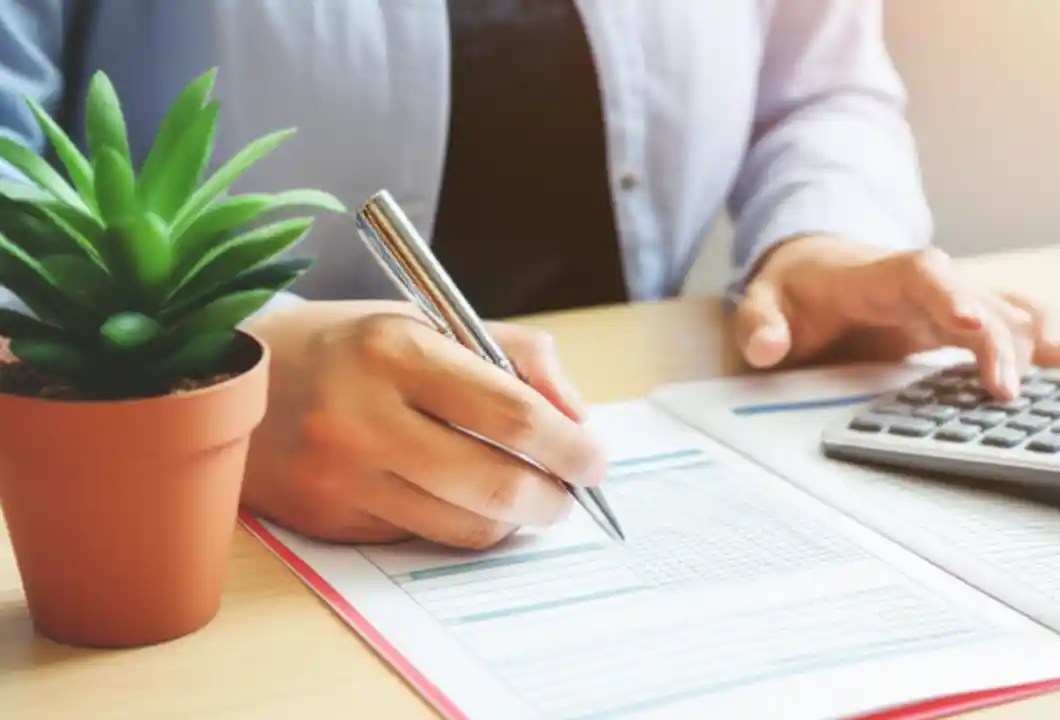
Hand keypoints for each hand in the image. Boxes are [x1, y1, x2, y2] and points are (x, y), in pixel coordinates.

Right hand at [242, 301, 605, 548]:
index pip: (512, 415)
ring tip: (526, 495)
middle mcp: (362, 417)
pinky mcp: (328, 520)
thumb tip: (575, 416)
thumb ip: (515, 356)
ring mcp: (341, 477)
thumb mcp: (428, 320)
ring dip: (514, 519)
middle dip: (555, 497)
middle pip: (496, 484)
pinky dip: (461, 524)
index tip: (596, 458)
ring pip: (466, 525)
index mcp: (394, 351)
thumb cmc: (350, 345)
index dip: (570, 446)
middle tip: (572, 492)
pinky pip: (422, 536)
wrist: (233, 378)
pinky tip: (463, 498)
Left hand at [734, 235, 1059, 399]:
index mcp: (884, 273)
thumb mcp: (764, 301)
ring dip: (1034, 343)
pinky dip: (1045, 343)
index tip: (969, 326)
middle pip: (978, 300)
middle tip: (1006, 395)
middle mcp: (930, 283)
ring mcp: (953, 300)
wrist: (816, 269)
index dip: (951, 297)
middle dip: (998, 342)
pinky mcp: (965, 320)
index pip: (926, 275)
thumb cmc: (797, 289)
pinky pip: (1015, 323)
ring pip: (1008, 311)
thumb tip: (765, 347)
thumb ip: (760, 323)